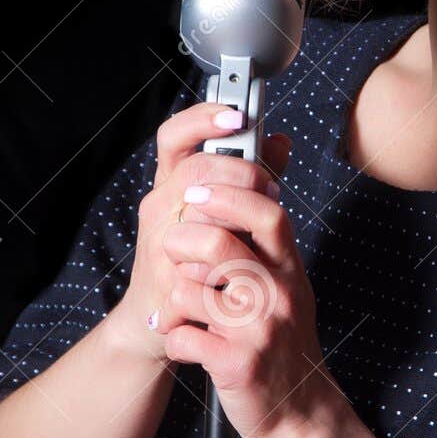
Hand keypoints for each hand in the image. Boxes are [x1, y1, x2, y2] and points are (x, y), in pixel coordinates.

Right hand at [113, 100, 288, 366]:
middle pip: (197, 168)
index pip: (176, 137)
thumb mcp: (221, 213)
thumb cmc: (194, 262)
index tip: (237, 115)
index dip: (202, 119)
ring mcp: (160, 241)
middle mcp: (161, 207)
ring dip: (238, 210)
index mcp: (172, 185)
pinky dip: (229, 252)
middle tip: (269, 184)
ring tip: (262, 220)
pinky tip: (247, 255)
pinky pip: (199, 256)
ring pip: (198, 209)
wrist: (158, 322)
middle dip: (240, 170)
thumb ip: (249, 176)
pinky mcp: (167, 278)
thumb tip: (278, 142)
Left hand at [136, 108, 342, 437]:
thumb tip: (275, 150)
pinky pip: (183, 336)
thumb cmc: (283, 340)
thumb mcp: (290, 280)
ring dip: (175, 296)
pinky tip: (185, 342)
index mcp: (288, 268)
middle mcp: (278, 293)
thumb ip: (272, 227)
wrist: (300, 411)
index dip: (227, 194)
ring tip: (181, 305)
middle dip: (183, 239)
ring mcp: (258, 329)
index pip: (267, 211)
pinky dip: (174, 338)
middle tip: (171, 246)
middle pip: (221, 243)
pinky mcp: (236, 364)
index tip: (197, 192)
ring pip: (191, 289)